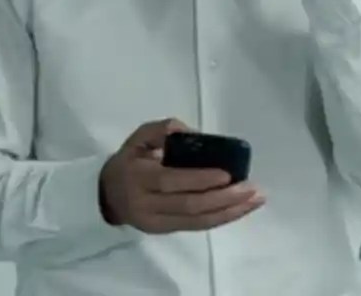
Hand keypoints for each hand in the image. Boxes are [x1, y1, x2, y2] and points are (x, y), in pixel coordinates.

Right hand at [99, 118, 265, 233]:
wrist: (106, 196)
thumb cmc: (128, 161)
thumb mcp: (138, 138)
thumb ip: (162, 130)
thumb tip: (194, 134)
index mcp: (138, 175)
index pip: (171, 181)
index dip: (200, 179)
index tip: (227, 173)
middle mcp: (145, 202)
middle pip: (188, 205)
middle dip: (223, 198)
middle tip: (251, 188)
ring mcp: (155, 221)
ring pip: (196, 221)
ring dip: (229, 211)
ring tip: (254, 200)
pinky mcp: (164, 231)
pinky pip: (196, 227)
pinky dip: (221, 219)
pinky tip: (239, 210)